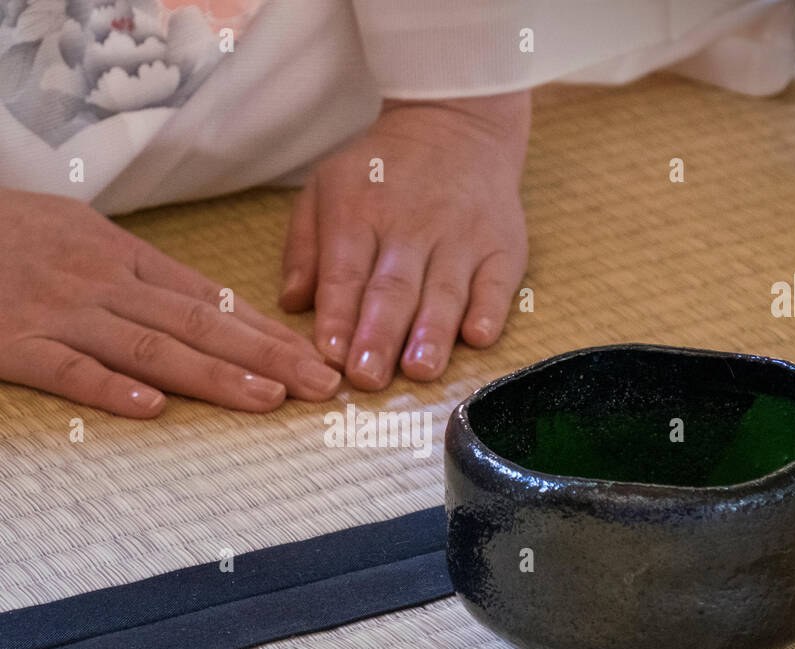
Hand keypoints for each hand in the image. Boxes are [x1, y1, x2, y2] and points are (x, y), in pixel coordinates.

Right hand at [0, 170, 340, 417]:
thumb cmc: (8, 230)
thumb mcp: (88, 236)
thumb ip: (142, 274)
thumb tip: (205, 307)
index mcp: (126, 260)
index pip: (212, 302)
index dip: (267, 334)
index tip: (313, 359)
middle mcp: (106, 285)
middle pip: (200, 326)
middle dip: (268, 358)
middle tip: (321, 386)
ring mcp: (63, 314)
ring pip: (151, 348)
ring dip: (214, 376)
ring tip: (267, 399)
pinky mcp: (15, 344)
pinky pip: (70, 370)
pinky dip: (112, 389)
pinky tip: (153, 409)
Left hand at [279, 91, 529, 388]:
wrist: (457, 124)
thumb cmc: (382, 172)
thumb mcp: (326, 188)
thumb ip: (304, 247)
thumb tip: (292, 303)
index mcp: (359, 211)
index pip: (346, 271)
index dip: (338, 314)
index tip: (329, 354)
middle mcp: (411, 225)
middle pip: (394, 288)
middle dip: (379, 335)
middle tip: (367, 377)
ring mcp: (461, 237)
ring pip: (444, 291)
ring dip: (432, 333)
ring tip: (419, 369)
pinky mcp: (502, 245)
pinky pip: (497, 282)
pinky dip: (488, 309)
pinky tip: (477, 337)